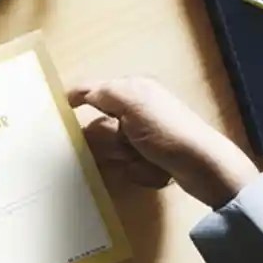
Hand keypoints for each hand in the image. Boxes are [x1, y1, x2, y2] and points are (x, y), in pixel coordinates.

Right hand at [69, 78, 258, 208]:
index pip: (91, 92)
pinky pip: (128, 168)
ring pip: (111, 152)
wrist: (204, 169)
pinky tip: (157, 170)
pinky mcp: (150, 160)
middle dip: (109, 140)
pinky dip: (140, 172)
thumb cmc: (168, 132)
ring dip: (126, 157)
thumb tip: (79, 93)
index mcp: (132, 90)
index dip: (74, 101)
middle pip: (97, 129)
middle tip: (127, 143)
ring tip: (145, 158)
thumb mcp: (132, 103)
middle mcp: (135, 112)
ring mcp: (143, 138)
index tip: (58, 115)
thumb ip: (102, 93)